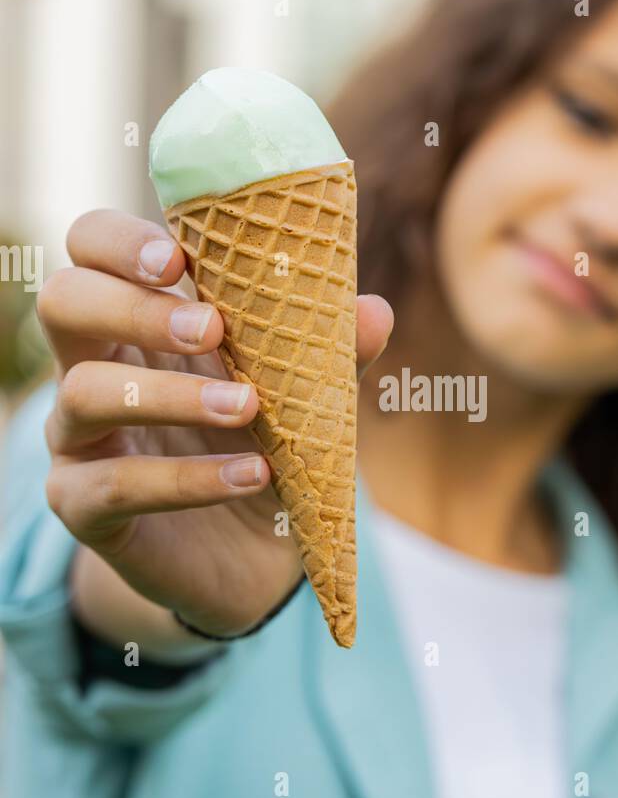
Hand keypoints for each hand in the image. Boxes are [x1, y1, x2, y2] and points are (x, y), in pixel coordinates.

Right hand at [39, 209, 392, 640]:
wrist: (252, 555)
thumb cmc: (262, 444)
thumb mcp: (300, 394)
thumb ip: (328, 353)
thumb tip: (373, 311)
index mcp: (135, 318)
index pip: (90, 248)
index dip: (120, 242)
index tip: (180, 260)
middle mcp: (90, 366)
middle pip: (64, 303)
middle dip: (135, 306)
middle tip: (212, 329)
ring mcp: (79, 438)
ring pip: (85, 393)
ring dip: (170, 393)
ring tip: (248, 408)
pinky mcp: (83, 506)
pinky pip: (115, 485)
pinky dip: (187, 479)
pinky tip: (251, 474)